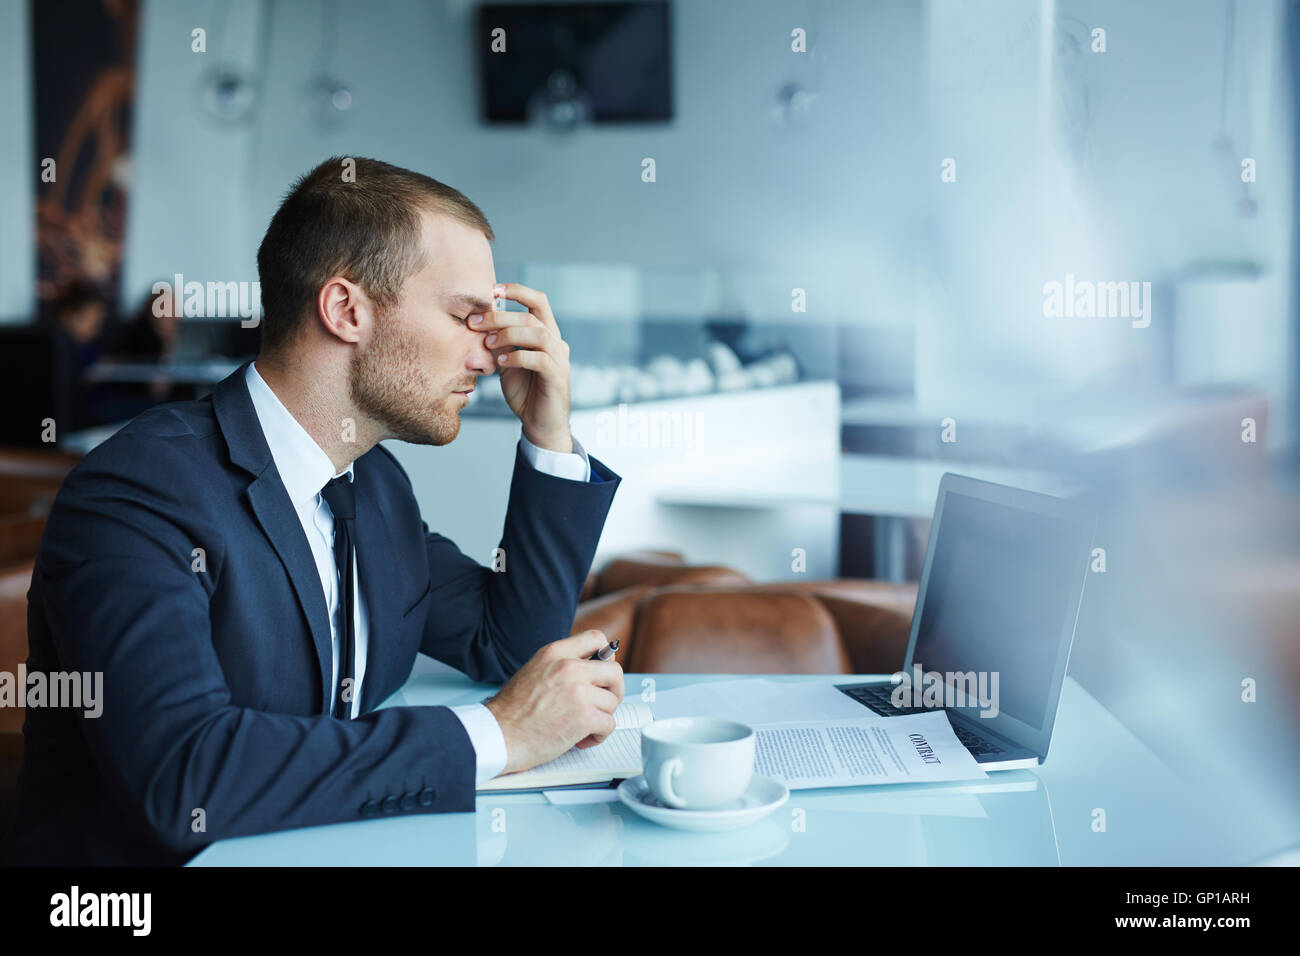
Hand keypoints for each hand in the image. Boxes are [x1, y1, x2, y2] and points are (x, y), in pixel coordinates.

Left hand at [475, 282, 572, 452]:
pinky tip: (501, 362)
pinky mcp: (557, 376)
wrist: (540, 424)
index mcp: (546, 333)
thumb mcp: (507, 362)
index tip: (492, 290)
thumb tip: (479, 322)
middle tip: (475, 322)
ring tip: (488, 343)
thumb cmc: (525, 392)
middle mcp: (556, 342)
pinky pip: (539, 358)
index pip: (538, 301)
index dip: (517, 291)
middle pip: (531, 316)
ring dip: (508, 334)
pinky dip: (517, 356)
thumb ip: (499, 343)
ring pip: (537, 333)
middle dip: (500, 316)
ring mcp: (560, 359)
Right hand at [483, 629, 624, 774]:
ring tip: (581, 727)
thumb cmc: (512, 711)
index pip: (597, 639)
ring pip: (612, 702)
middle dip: (612, 691)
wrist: (496, 735)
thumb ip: (562, 665)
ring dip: (601, 717)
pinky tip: (581, 740)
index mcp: (555, 653)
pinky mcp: (584, 717)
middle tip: (600, 704)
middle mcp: (569, 667)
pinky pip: (609, 724)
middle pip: (615, 672)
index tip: (601, 673)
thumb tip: (594, 668)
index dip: (605, 657)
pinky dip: (599, 736)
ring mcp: (578, 692)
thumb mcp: (535, 670)